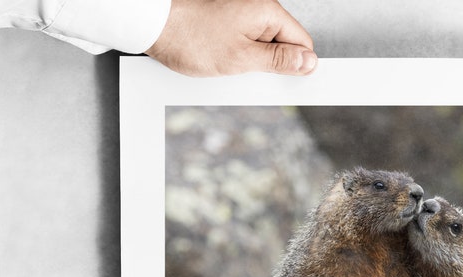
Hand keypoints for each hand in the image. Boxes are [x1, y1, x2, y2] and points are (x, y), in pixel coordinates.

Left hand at [146, 0, 317, 76]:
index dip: (297, 65)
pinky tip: (224, 63)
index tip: (290, 81)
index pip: (302, 41)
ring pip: (264, 47)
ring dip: (254, 64)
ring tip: (231, 67)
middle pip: (283, 44)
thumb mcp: (242, 58)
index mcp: (267, 11)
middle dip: (272, 65)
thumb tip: (309, 62)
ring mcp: (242, 15)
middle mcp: (257, 8)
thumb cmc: (190, 38)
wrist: (153, 27)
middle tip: (252, 75)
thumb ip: (280, 61)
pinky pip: (246, 45)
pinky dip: (239, 58)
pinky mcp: (229, 24)